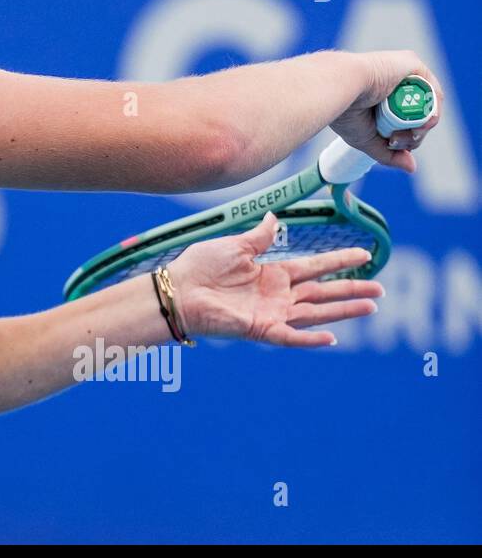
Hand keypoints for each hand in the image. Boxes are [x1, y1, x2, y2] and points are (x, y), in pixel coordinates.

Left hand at [166, 212, 381, 346]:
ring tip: (371, 306)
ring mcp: (271, 313)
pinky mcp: (260, 329)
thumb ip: (259, 237)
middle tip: (380, 288)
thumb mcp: (234, 246)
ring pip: (316, 312)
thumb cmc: (200, 267)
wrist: (177, 289)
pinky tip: (333, 337)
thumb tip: (274, 218)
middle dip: (351, 289)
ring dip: (343, 311)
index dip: (339, 260)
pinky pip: (290, 336)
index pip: (314, 266)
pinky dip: (310, 339)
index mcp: (272, 272)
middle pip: (323, 291)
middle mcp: (277, 294)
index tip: (365, 254)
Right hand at [330, 50, 442, 173]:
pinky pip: (433, 92)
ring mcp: (405, 73)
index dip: (406, 136)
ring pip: (427, 106)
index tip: (392, 143)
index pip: (405, 120)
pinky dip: (432, 111)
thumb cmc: (344, 111)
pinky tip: (420, 122)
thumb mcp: (367, 139)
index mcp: (381, 96)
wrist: (338, 88)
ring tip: (404, 133)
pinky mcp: (413, 65)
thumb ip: (389, 153)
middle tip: (396, 140)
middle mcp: (395, 83)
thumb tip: (411, 167)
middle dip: (414, 134)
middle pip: (418, 115)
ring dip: (422, 126)